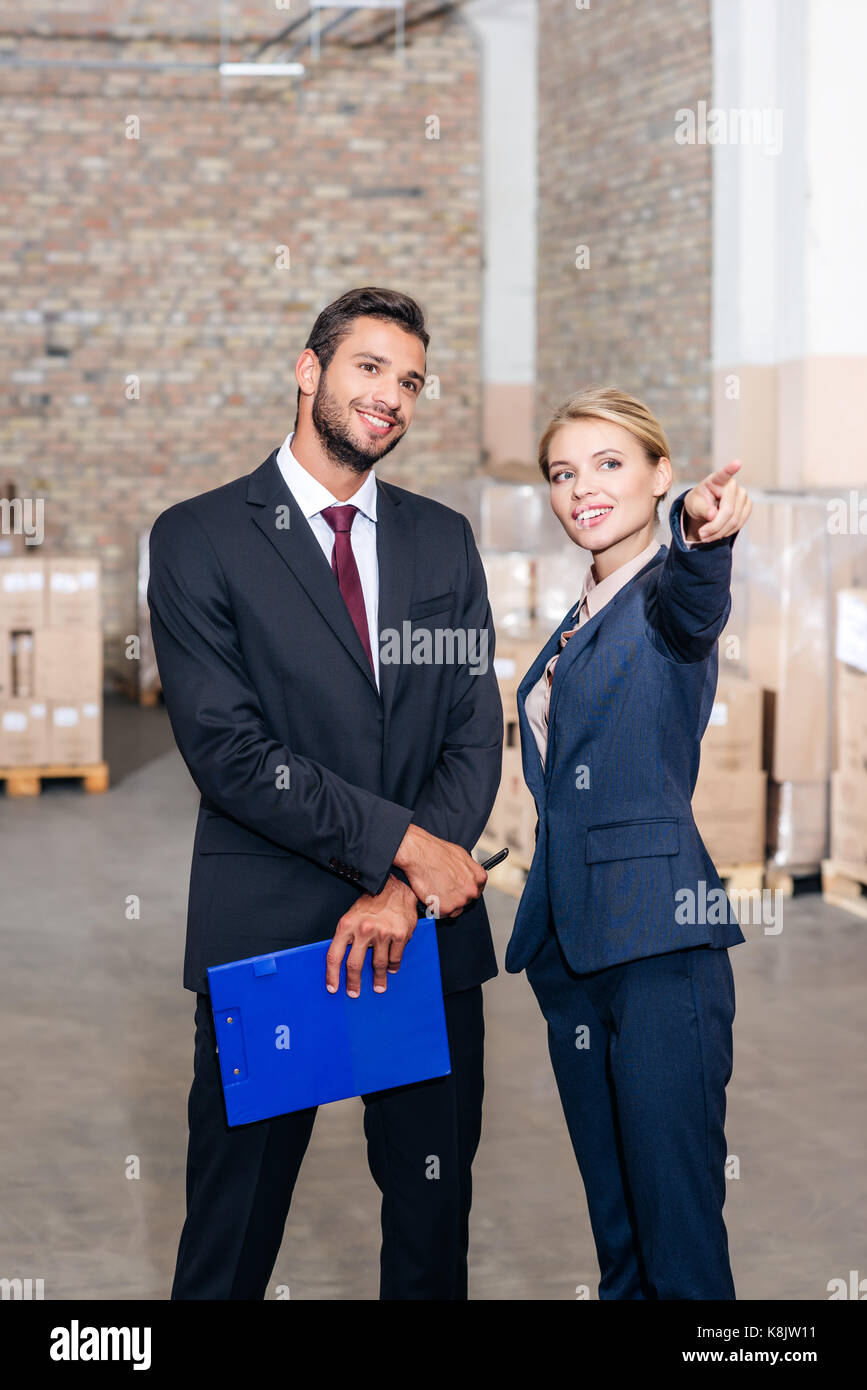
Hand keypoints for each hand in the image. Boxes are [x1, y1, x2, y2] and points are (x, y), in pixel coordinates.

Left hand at [326, 874, 418, 997]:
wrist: (394, 887)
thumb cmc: (371, 903)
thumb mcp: (352, 915)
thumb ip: (347, 936)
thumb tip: (342, 961)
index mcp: (347, 925)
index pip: (334, 955)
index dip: (332, 974)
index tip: (333, 988)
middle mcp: (363, 930)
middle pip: (354, 965)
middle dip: (353, 982)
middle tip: (354, 993)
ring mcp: (382, 933)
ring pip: (378, 965)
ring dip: (378, 979)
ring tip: (378, 987)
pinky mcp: (400, 935)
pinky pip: (395, 958)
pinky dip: (393, 967)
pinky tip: (391, 970)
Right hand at [393, 822, 486, 919]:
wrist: (419, 854)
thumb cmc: (437, 851)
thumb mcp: (461, 855)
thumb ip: (468, 870)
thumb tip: (467, 875)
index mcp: (478, 877)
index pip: (477, 890)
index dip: (466, 890)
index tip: (459, 890)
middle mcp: (472, 890)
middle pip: (466, 901)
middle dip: (456, 897)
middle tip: (443, 889)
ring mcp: (460, 900)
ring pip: (455, 909)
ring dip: (446, 904)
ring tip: (436, 890)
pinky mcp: (446, 908)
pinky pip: (442, 913)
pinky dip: (435, 908)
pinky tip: (431, 895)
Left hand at [682, 459, 751, 542]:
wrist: (705, 507)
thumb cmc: (698, 502)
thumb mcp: (694, 505)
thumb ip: (702, 509)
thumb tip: (713, 515)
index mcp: (716, 480)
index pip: (724, 474)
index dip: (731, 468)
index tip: (737, 463)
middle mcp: (732, 485)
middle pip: (728, 511)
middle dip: (714, 527)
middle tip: (701, 535)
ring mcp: (743, 495)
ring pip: (734, 520)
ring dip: (719, 532)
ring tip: (705, 536)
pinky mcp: (747, 506)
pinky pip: (740, 523)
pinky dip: (727, 532)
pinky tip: (717, 532)